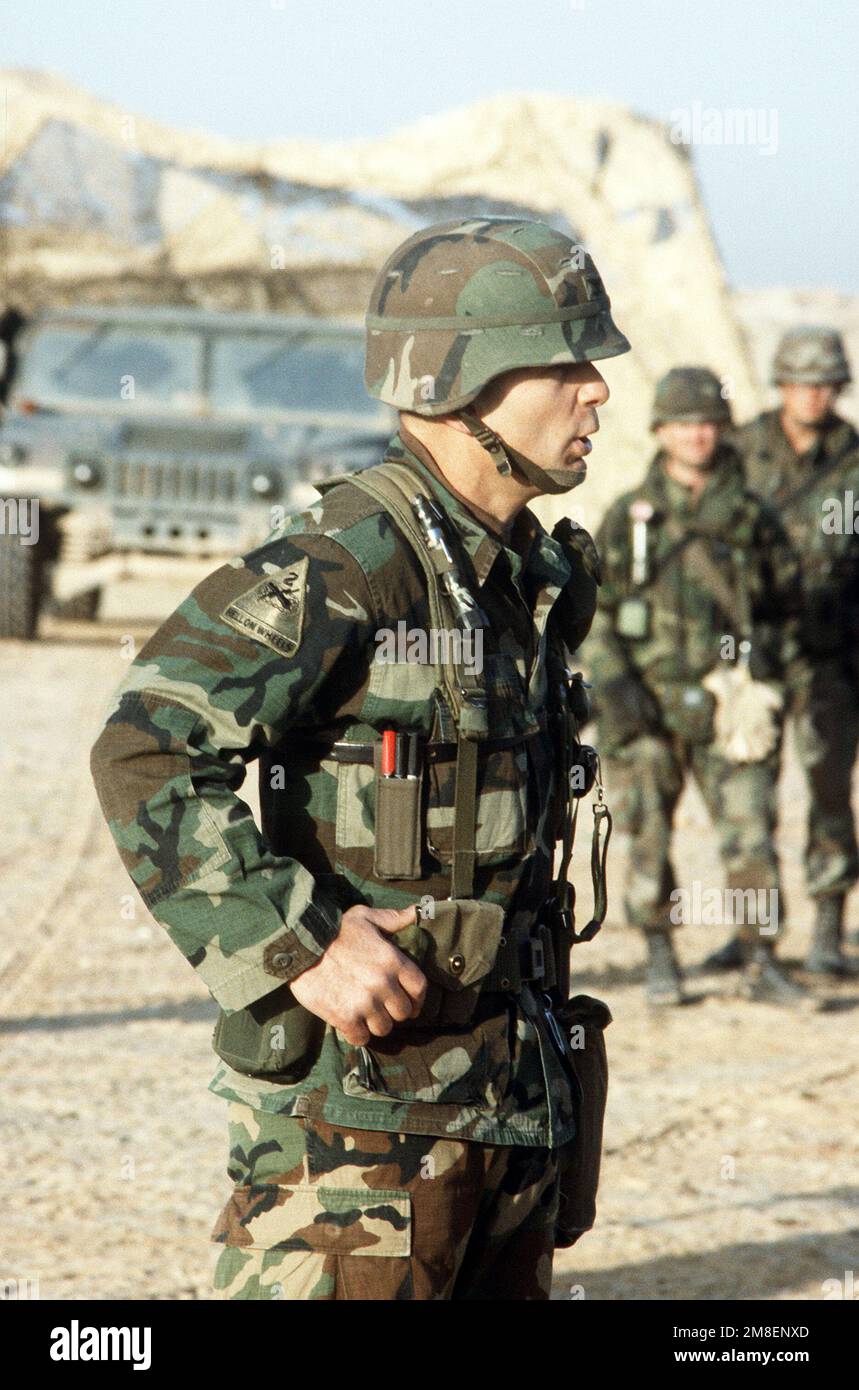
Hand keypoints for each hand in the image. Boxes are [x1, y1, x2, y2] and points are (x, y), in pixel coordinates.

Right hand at [289, 903, 425, 1046]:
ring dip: (376, 1024)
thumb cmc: (334, 928)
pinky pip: (361, 1038)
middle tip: (385, 1009)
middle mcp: (383, 984)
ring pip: (384, 1028)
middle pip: (403, 1012)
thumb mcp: (365, 916)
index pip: (419, 988)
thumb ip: (393, 918)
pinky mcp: (344, 1017)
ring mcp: (365, 1003)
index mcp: (392, 960)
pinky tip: (352, 1025)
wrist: (300, 944)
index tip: (411, 1003)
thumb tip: (416, 912)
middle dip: (395, 1012)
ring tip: (366, 1016)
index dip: (417, 998)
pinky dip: (357, 1035)